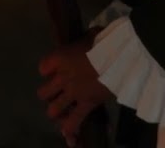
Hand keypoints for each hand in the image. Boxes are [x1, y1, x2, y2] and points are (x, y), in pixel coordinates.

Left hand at [37, 28, 108, 145]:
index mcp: (61, 58)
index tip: (55, 69)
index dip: (47, 70)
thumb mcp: (92, 34)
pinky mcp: (86, 104)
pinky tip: (69, 131)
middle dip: (49, 93)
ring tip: (64, 109)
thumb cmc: (107, 42)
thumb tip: (89, 38)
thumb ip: (84, 40)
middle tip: (59, 91)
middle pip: (43, 93)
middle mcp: (62, 77)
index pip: (42, 67)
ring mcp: (73, 93)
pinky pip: (73, 121)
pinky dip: (70, 126)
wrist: (122, 57)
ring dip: (57, 110)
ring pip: (53, 110)